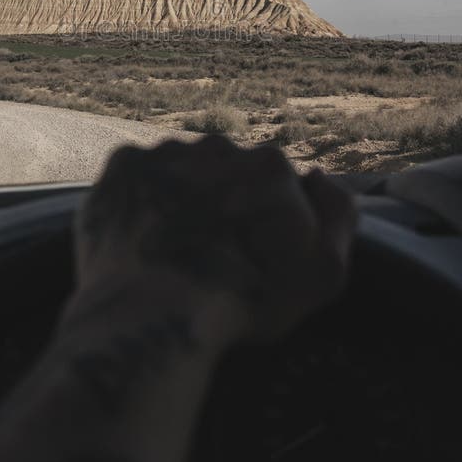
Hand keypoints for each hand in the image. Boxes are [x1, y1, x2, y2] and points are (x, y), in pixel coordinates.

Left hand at [76, 135, 356, 347]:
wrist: (154, 315)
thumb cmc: (244, 300)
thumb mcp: (322, 273)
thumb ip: (338, 215)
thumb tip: (318, 175)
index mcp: (270, 166)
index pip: (274, 183)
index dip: (264, 218)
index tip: (249, 253)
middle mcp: (220, 146)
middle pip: (227, 170)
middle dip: (222, 199)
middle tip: (208, 250)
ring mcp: (168, 150)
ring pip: (182, 167)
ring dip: (181, 194)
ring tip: (169, 245)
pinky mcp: (122, 164)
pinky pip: (138, 173)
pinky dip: (140, 196)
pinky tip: (140, 233)